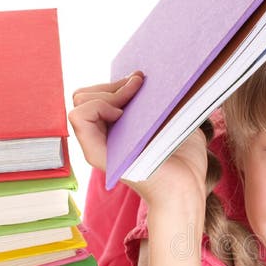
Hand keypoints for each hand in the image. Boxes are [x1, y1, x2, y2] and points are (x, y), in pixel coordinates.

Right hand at [68, 72, 208, 208]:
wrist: (187, 188)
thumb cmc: (187, 162)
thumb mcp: (176, 121)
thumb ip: (164, 102)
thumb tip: (158, 77)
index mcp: (117, 131)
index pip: (97, 94)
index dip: (116, 82)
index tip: (141, 79)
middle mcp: (103, 138)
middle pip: (86, 94)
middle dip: (112, 84)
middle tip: (138, 87)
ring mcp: (97, 146)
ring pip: (80, 101)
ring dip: (107, 93)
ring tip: (131, 102)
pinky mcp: (96, 154)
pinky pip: (78, 117)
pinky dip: (98, 106)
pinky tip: (121, 114)